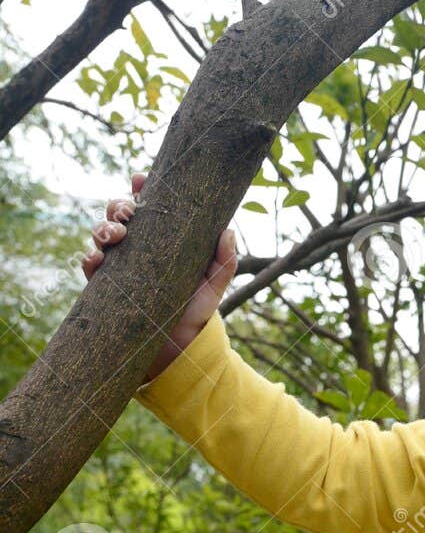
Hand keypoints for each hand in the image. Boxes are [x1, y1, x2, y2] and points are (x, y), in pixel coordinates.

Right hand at [81, 168, 237, 381]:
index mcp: (160, 241)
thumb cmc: (195, 314)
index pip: (147, 208)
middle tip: (127, 214)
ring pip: (101, 235)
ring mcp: (118, 268)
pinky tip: (96, 259)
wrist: (179, 352)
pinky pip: (90, 268)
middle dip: (117, 206)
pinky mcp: (106, 290)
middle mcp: (136, 250)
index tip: (140, 179)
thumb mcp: (213, 287)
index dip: (140, 189)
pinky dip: (89, 259)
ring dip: (102, 228)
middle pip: (118, 216)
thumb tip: (228, 232)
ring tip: (115, 236)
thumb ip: (223, 262)